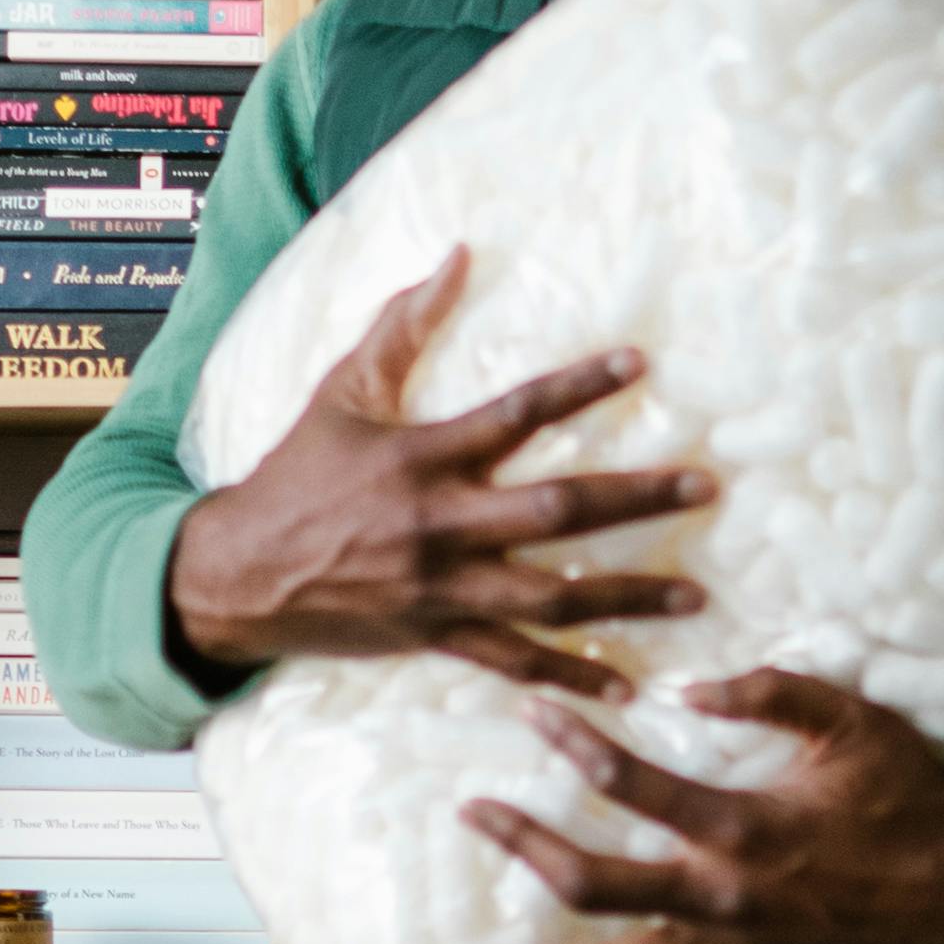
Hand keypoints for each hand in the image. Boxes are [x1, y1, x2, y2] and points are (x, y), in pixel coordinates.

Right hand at [165, 249, 714, 691]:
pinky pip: (517, 661)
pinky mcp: (437, 637)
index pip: (516, 414)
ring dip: (628, 599)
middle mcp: (440, 525)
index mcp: (421, 457)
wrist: (236, 576)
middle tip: (707, 486)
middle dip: (638, 499)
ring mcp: (443, 589)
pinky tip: (627, 688)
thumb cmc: (294, 475)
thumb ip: (401, 325)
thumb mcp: (340, 391)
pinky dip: (572, 679)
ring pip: (553, 598)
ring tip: (695, 595)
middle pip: (558, 511)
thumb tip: (457, 254)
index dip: (579, 387)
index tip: (641, 364)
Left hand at [463, 671, 943, 943]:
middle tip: (473, 813)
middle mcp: (724, 897)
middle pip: (596, 888)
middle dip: (526, 850)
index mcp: (746, 828)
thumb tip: (687, 685)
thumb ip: (770, 692)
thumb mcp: (852, 721)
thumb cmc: (910, 796)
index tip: (530, 710)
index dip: (573, 744)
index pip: (633, 785)